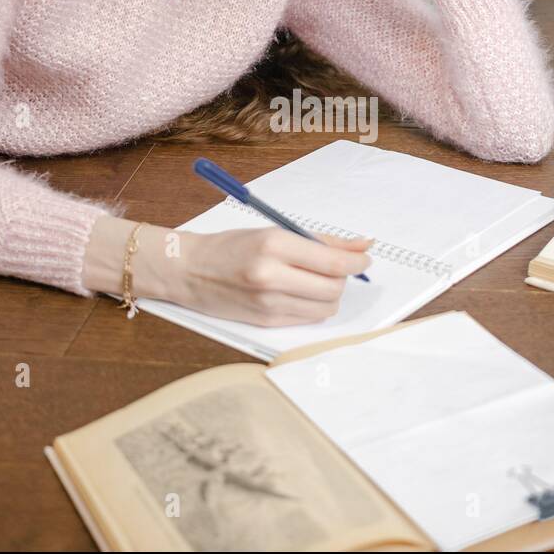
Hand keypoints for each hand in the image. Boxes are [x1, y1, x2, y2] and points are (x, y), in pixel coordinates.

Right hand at [172, 228, 373, 327]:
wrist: (189, 271)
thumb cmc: (231, 247)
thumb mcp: (273, 231)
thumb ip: (320, 240)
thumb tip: (362, 245)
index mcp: (273, 245)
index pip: (333, 261)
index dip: (356, 261)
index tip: (364, 258)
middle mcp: (271, 276)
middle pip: (333, 287)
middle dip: (343, 278)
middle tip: (335, 267)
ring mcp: (268, 303)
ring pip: (325, 306)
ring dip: (330, 294)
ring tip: (314, 280)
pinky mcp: (266, 322)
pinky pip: (308, 318)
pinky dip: (313, 306)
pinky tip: (300, 293)